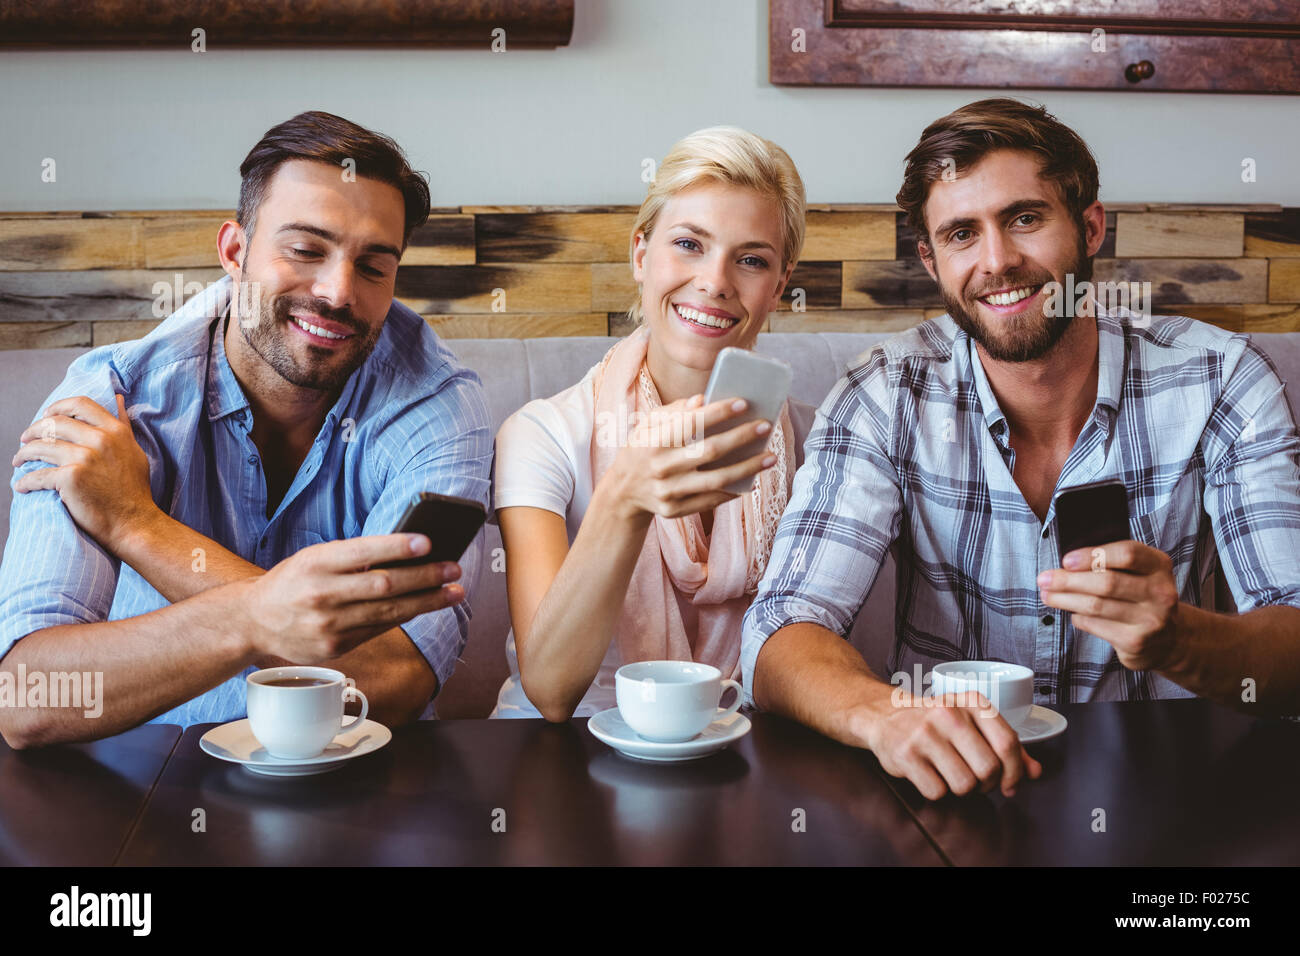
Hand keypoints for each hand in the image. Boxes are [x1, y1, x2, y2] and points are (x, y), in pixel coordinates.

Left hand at [12, 394, 156, 552]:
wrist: (134, 523)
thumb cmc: (134, 490)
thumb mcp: (134, 450)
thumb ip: (123, 425)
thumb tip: (118, 399)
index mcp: (115, 431)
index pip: (81, 405)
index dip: (58, 407)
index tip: (46, 415)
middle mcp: (100, 440)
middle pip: (55, 423)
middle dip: (33, 430)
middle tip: (25, 439)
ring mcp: (84, 458)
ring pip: (41, 446)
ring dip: (24, 454)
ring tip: (19, 461)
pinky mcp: (70, 478)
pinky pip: (37, 476)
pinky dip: (25, 482)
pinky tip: (22, 486)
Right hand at [240, 533, 464, 662]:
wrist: (252, 622)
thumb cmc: (292, 581)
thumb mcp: (313, 558)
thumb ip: (352, 557)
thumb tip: (407, 554)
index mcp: (315, 563)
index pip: (363, 552)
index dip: (397, 547)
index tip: (428, 542)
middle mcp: (321, 594)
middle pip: (384, 586)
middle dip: (426, 578)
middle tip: (454, 569)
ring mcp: (328, 625)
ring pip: (388, 611)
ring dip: (427, 602)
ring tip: (454, 591)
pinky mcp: (335, 648)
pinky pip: (379, 629)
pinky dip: (405, 616)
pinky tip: (426, 606)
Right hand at [600, 395, 775, 522]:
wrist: (622, 492)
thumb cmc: (642, 449)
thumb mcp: (647, 426)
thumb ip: (673, 412)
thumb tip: (702, 400)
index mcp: (653, 442)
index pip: (691, 423)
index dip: (718, 412)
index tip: (743, 403)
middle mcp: (661, 468)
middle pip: (710, 451)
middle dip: (741, 437)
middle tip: (765, 426)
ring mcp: (668, 493)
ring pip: (717, 480)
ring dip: (748, 468)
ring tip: (770, 456)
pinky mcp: (675, 511)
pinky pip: (711, 500)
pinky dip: (733, 490)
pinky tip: (751, 479)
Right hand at [862, 690, 1042, 799]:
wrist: (883, 714)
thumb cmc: (933, 721)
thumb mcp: (971, 722)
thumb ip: (1005, 746)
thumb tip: (1035, 772)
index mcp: (971, 703)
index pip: (1008, 743)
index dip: (1014, 772)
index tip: (1010, 785)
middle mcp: (949, 714)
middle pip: (988, 769)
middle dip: (986, 784)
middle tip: (976, 781)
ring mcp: (925, 734)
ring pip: (964, 784)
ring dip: (961, 789)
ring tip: (950, 775)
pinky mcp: (906, 755)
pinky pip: (937, 792)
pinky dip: (936, 791)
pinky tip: (929, 774)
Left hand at [1038, 540, 1181, 671]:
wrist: (1168, 638)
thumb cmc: (1141, 597)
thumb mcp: (1138, 573)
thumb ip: (1111, 563)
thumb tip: (1065, 564)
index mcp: (1159, 566)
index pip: (1128, 553)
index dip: (1093, 555)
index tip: (1066, 560)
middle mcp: (1160, 592)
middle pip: (1107, 582)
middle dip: (1068, 580)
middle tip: (1044, 579)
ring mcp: (1150, 619)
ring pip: (1096, 605)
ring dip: (1064, 599)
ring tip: (1047, 594)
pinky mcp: (1136, 641)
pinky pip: (1094, 625)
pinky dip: (1077, 617)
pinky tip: (1072, 612)